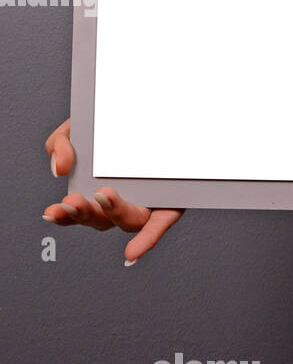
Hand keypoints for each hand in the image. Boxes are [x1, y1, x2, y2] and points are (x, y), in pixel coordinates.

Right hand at [43, 118, 183, 264]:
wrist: (154, 109)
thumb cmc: (114, 128)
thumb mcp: (81, 128)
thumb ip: (62, 144)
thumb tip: (61, 168)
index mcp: (98, 192)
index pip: (77, 212)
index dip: (62, 217)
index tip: (51, 211)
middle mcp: (122, 203)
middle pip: (100, 220)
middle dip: (83, 213)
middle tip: (71, 202)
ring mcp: (146, 205)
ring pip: (128, 220)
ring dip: (113, 213)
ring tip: (103, 196)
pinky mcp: (170, 203)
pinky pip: (159, 223)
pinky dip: (146, 238)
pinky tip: (132, 253)